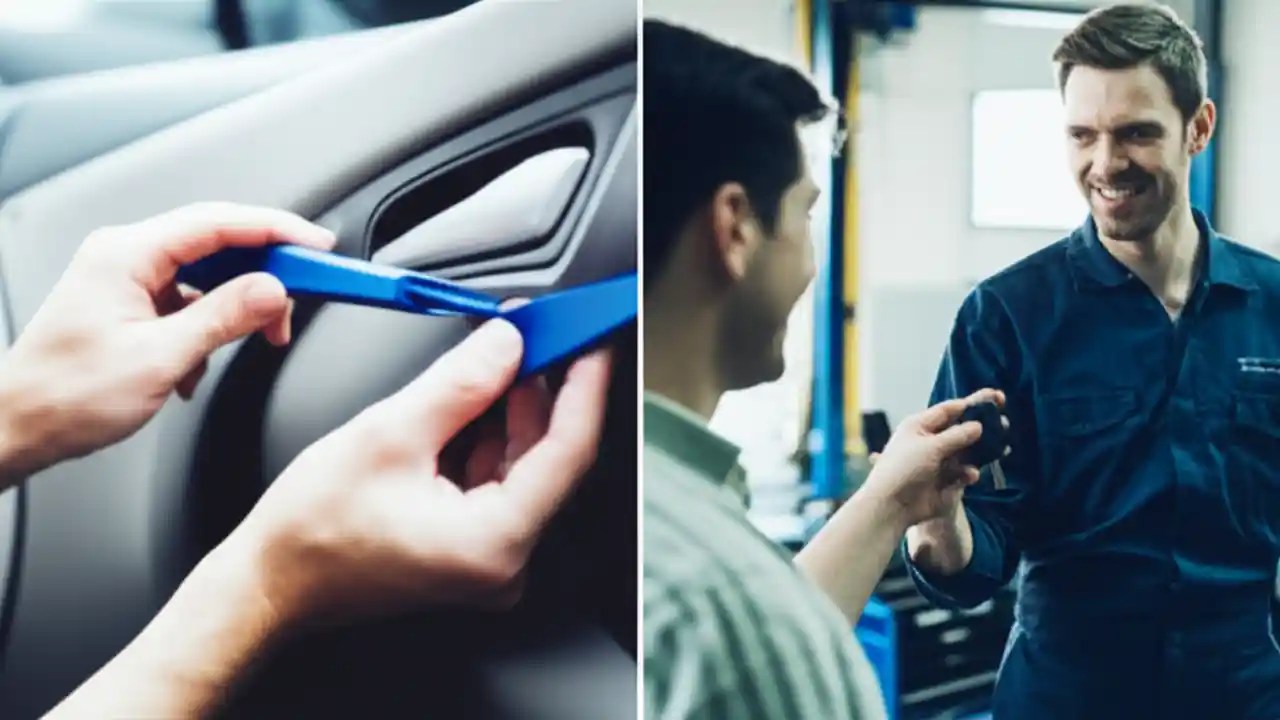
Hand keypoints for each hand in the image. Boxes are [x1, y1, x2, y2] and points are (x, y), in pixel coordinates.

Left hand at [0, 203, 334, 484]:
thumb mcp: (159, 358)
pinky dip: (211, 326)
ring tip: (257, 337)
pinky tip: (204, 360)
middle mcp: (127, 255)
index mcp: (127, 253)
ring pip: (209, 275)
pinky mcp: (132, 302)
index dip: (277, 230)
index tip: (318, 245)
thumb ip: (223, 318)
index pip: (219, 223)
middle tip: (300, 299)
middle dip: (265, 274)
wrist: (17, 426)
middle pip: (220, 244)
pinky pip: (191, 298)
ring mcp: (128, 278)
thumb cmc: (65, 395)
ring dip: (237, 308)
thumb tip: (272, 291)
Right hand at [221, 319, 611, 626]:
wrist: (268, 583)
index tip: (593, 341)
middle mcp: (504, 560)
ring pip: (522, 463)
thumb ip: (461, 382)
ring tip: (499, 354)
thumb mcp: (391, 433)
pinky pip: (498, 479)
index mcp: (495, 542)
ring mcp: (489, 557)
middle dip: (542, 387)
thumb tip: (509, 341)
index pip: (569, 450)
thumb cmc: (311, 532)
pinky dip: (490, 435)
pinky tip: (475, 397)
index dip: (585, 386)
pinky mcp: (472, 546)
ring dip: (513, 407)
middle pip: (548, 455)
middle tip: (538, 331)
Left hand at [861, 389, 1007, 527]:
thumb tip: (979, 425)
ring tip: (1001, 448)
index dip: (971, 403)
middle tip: (1003, 423)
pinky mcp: (944, 480)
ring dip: (981, 451)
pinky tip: (971, 476)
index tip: (995, 398)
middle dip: (981, 427)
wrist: (892, 506)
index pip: (949, 410)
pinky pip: (964, 472)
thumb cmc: (904, 469)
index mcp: (920, 426)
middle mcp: (930, 441)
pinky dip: (969, 472)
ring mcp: (938, 461)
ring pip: (966, 451)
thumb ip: (957, 435)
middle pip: (960, 429)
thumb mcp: (930, 447)